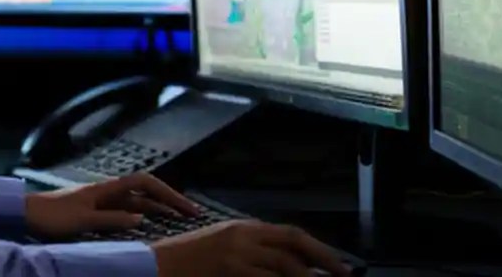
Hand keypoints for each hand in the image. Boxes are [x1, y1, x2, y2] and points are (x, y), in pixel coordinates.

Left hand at [24, 172, 199, 239]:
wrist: (26, 213)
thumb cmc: (52, 215)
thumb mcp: (83, 220)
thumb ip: (111, 219)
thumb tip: (142, 218)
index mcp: (107, 188)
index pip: (146, 183)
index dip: (168, 193)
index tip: (187, 208)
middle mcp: (108, 191)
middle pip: (146, 191)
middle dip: (170, 201)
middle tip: (193, 215)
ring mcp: (103, 200)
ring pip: (138, 201)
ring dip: (159, 208)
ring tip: (179, 221)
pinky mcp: (97, 210)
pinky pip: (127, 211)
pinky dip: (142, 215)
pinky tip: (149, 225)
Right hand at [151, 219, 350, 276]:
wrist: (157, 266)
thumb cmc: (188, 261)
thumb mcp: (222, 247)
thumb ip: (252, 251)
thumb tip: (287, 263)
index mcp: (244, 228)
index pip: (291, 235)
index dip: (319, 250)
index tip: (340, 267)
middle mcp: (243, 236)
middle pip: (294, 245)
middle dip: (324, 261)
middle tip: (343, 276)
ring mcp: (236, 253)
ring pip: (285, 266)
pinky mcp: (229, 269)